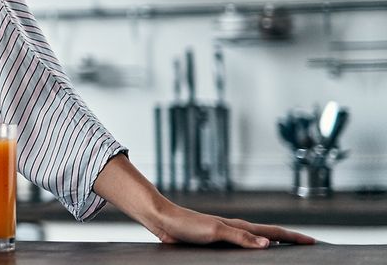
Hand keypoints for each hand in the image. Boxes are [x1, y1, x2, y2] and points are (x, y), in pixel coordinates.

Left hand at [147, 202, 315, 247]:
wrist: (164, 220)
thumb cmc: (187, 225)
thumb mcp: (215, 231)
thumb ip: (240, 238)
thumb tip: (268, 245)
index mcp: (240, 227)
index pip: (273, 233)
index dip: (292, 238)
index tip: (313, 241)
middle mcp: (236, 229)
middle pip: (269, 236)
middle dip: (288, 241)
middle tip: (307, 245)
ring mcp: (226, 235)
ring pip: (256, 241)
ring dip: (272, 245)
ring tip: (286, 251)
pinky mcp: (215, 242)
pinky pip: (241, 247)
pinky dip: (253, 250)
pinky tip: (252, 256)